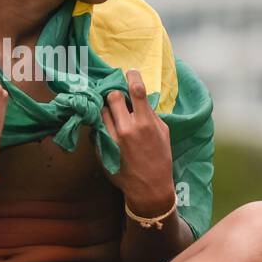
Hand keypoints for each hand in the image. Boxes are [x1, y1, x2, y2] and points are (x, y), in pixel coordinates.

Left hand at [101, 68, 173, 212]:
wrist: (149, 188)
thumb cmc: (160, 160)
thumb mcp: (163, 134)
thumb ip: (152, 115)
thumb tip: (141, 99)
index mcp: (145, 123)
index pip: (136, 91)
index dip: (132, 77)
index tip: (129, 72)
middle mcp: (126, 129)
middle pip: (112, 97)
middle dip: (115, 95)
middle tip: (119, 99)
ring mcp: (112, 139)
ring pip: (102, 111)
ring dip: (107, 110)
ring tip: (114, 116)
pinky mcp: (102, 148)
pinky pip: (98, 129)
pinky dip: (103, 126)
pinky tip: (111, 132)